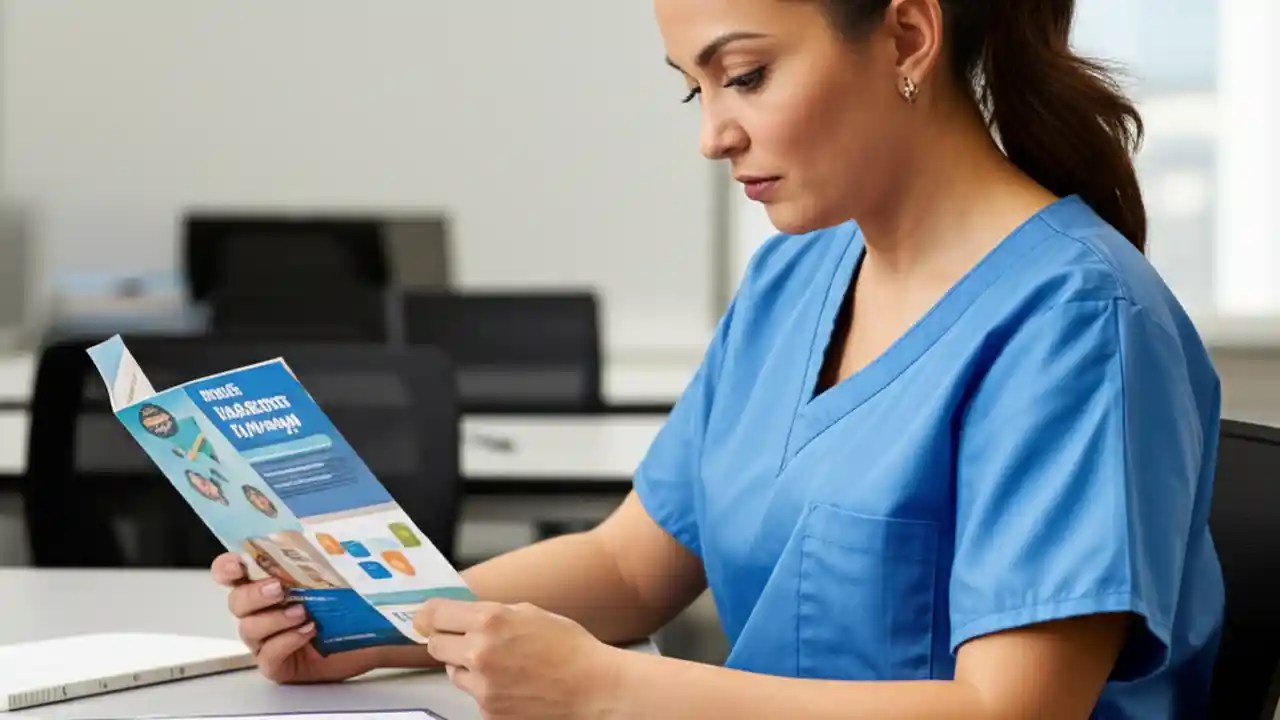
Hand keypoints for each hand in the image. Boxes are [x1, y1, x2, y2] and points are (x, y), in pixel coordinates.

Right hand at [211, 552, 382, 682]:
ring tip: (303, 612)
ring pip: (249, 629)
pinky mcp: (278, 664)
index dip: (226, 568)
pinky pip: (268, 656)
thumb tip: (304, 533)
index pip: (232, 573)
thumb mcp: (334, 571)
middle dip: (254, 594)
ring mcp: (266, 640)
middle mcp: (261, 612)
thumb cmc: (350, 602)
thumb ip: (312, 555)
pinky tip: (308, 631)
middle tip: (278, 589)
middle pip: (236, 602)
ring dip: (274, 618)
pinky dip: (286, 641)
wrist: (374, 637)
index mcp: (267, 584)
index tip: (237, 566)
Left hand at [415, 599, 623, 718]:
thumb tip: (465, 614)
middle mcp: (481, 653)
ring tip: (502, 665)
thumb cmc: (570, 648)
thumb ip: (494, 612)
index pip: (436, 614)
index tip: (426, 617)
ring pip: (454, 673)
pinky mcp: (489, 712)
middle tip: (464, 640)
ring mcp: (483, 687)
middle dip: (447, 640)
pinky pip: (474, 696)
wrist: (594, 689)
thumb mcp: (531, 613)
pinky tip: (512, 684)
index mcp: (491, 620)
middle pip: (436, 645)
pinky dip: (486, 689)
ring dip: (468, 666)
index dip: (429, 614)